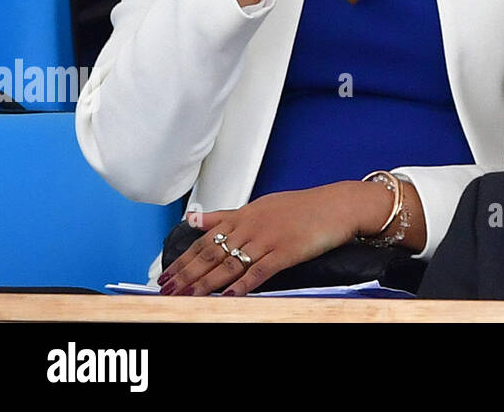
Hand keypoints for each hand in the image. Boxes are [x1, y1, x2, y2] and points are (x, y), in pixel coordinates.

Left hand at [158, 182, 391, 296]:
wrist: (338, 205)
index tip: (165, 275)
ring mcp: (269, 239)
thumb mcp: (261, 205)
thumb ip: (225, 216)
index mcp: (245, 215)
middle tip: (166, 291)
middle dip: (187, 274)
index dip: (183, 260)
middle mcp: (252, 226)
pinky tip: (227, 297)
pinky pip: (259, 271)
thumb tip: (193, 220)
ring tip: (186, 298)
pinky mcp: (286, 251)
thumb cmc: (303, 208)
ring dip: (205, 284)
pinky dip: (242, 285)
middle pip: (212, 254)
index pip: (205, 240)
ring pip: (230, 264)